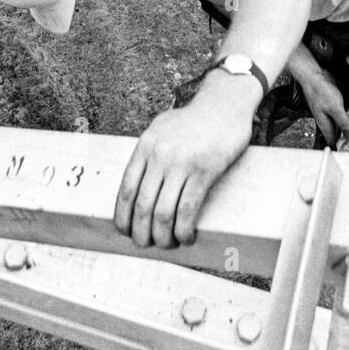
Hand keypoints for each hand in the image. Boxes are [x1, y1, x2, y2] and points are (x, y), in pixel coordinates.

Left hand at [114, 78, 255, 248]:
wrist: (225, 104)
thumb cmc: (193, 120)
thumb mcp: (162, 128)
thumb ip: (148, 153)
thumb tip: (137, 184)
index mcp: (146, 145)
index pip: (126, 190)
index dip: (123, 217)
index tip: (125, 232)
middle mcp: (160, 155)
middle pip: (142, 205)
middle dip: (141, 232)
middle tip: (146, 245)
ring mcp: (182, 163)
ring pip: (164, 212)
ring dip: (163, 237)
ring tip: (167, 244)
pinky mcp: (205, 171)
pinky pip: (188, 209)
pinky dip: (184, 230)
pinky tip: (186, 237)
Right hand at [299, 68, 348, 147]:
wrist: (314, 75)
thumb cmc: (320, 91)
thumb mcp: (335, 108)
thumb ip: (344, 124)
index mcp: (326, 127)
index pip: (339, 145)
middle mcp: (329, 124)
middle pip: (344, 139)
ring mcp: (332, 117)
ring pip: (346, 130)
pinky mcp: (336, 109)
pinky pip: (346, 120)